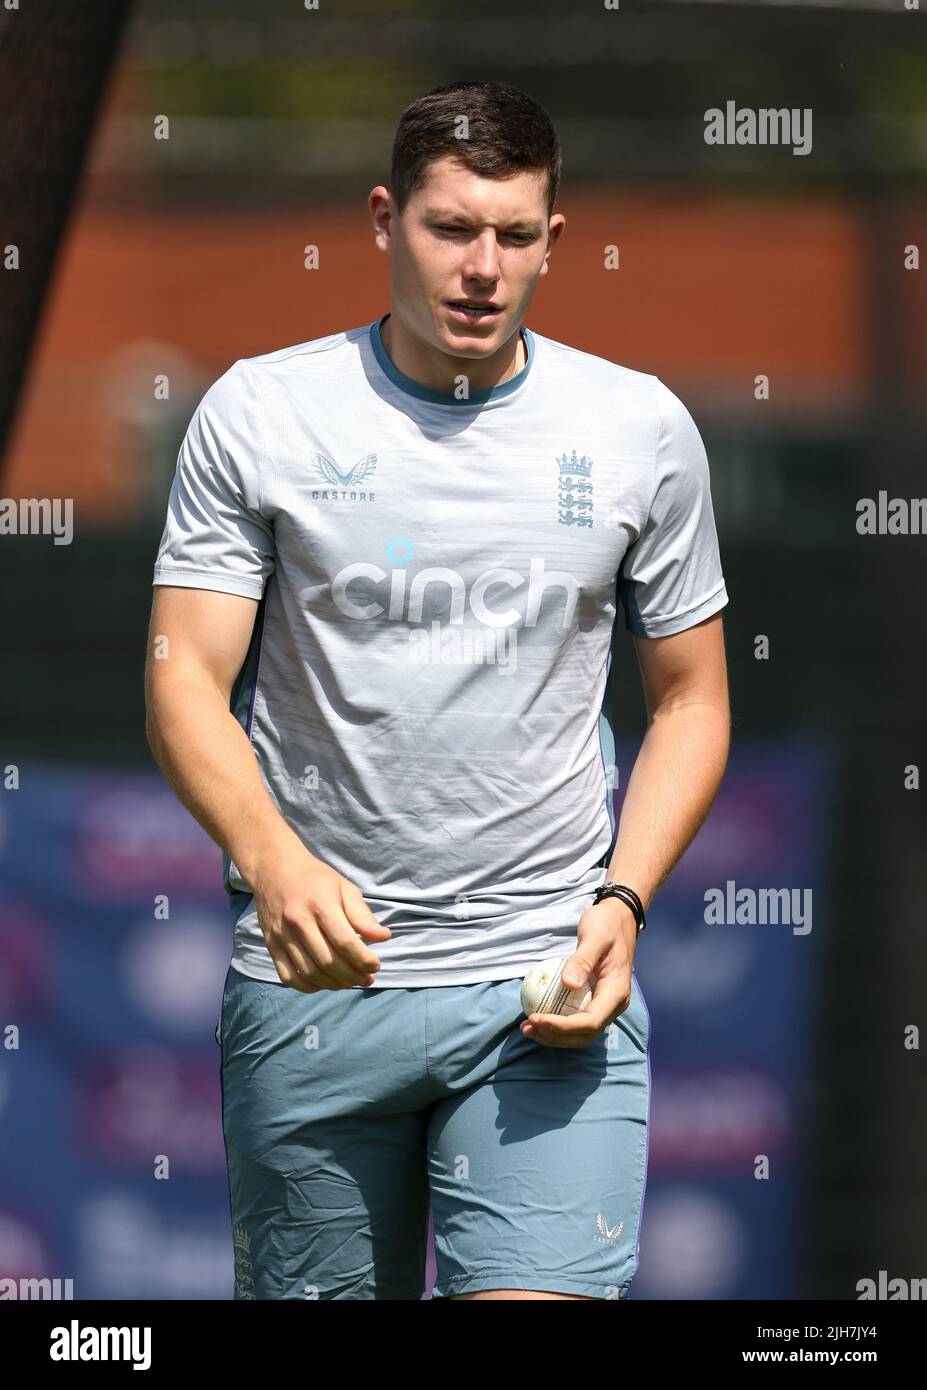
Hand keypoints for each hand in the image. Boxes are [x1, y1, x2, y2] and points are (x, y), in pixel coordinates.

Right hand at [251, 841, 391, 991]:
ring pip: (309, 973)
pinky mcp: (271, 945)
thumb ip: (363, 915)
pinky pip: (288, 977)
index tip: (375, 965)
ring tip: (350, 981)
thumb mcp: (344, 888)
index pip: (345, 942)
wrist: (274, 869)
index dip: (364, 960)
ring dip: (334, 984)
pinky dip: (309, 986)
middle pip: (328, 962)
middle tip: (367, 978)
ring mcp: (281, 935)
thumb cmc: (315, 879)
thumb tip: (383, 937)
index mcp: (320, 904)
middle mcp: (298, 921)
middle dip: (353, 976)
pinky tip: (325, 982)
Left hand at [520, 897, 638, 1047]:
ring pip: (580, 1033)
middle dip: (555, 1036)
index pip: (591, 1022)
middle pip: (585, 1034)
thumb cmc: (607, 925)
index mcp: (616, 992)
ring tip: (527, 1029)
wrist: (619, 918)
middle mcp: (613, 1005)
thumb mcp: (594, 937)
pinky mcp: (594, 1001)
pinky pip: (577, 1020)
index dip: (564, 1027)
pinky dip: (557, 1025)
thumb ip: (582, 960)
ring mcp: (605, 1005)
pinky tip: (537, 1019)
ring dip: (554, 1036)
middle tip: (527, 1027)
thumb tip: (568, 984)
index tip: (538, 1019)